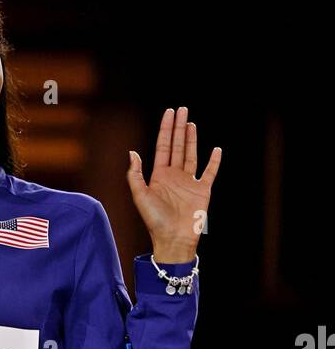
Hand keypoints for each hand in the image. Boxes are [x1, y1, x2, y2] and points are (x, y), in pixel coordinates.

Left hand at [127, 107, 220, 260]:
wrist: (173, 239)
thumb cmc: (154, 221)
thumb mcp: (140, 197)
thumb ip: (135, 175)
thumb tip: (132, 153)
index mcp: (159, 176)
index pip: (163, 146)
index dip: (165, 129)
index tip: (169, 113)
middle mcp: (174, 176)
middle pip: (178, 146)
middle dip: (178, 128)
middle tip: (182, 109)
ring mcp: (188, 183)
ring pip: (191, 155)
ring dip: (191, 139)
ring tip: (190, 123)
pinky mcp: (202, 191)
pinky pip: (209, 172)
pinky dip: (214, 161)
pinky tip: (216, 149)